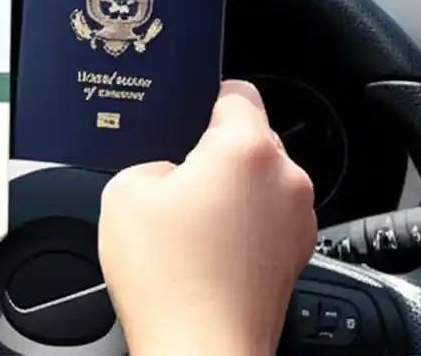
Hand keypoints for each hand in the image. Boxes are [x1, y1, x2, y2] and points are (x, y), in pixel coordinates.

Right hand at [98, 80, 316, 355]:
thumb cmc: (170, 281)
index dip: (203, 99)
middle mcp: (285, 177)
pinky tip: (206, 251)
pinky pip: (266, 218)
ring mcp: (296, 218)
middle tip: (174, 181)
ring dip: (230, 192)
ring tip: (188, 226)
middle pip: (249, 137)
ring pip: (259, 180)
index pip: (235, 91)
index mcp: (246, 148)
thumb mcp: (124, 192)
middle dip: (211, 153)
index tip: (185, 115)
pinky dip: (241, 226)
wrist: (200, 350)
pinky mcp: (296, 253)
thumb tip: (170, 172)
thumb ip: (150, 159)